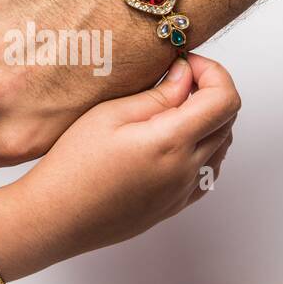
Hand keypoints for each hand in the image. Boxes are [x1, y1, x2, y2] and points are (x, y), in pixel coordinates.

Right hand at [11, 55, 238, 263]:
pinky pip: (208, 172)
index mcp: (172, 142)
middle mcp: (186, 170)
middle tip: (175, 80)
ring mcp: (183, 192)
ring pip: (220, 147)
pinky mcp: (174, 206)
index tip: (185, 65)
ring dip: (207, 121)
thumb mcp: (109, 115)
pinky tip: (173, 141)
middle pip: (227, 121)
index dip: (212, 73)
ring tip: (170, 110)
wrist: (55, 218)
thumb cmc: (72, 167)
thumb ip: (157, 94)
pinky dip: (203, 149)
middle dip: (209, 92)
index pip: (225, 99)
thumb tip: (185, 76)